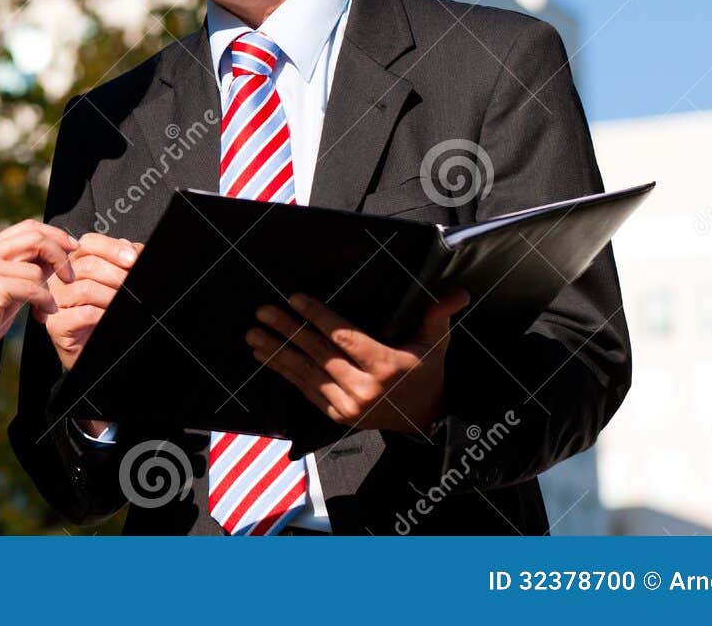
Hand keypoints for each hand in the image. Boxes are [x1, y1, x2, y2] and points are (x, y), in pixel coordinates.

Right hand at [0, 221, 76, 360]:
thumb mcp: (8, 283)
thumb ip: (27, 266)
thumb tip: (58, 254)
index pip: (29, 227)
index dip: (56, 234)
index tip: (74, 249)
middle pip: (35, 238)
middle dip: (60, 256)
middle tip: (70, 276)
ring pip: (35, 269)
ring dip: (51, 291)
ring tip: (49, 307)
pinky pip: (31, 288)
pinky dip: (45, 301)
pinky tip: (44, 313)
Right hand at [45, 234, 139, 372]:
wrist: (93, 346)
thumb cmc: (103, 313)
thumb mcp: (115, 282)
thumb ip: (122, 262)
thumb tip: (131, 248)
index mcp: (71, 263)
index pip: (88, 243)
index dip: (112, 248)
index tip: (133, 259)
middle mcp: (58, 278)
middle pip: (87, 264)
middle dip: (117, 275)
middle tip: (130, 285)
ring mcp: (54, 302)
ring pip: (86, 289)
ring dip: (112, 296)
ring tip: (121, 303)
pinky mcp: (56, 325)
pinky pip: (85, 314)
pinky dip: (103, 315)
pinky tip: (108, 317)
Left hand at [245, 288, 469, 435]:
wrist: (424, 420)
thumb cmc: (425, 372)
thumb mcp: (436, 343)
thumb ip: (438, 314)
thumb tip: (458, 292)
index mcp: (386, 366)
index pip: (344, 337)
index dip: (317, 316)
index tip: (295, 298)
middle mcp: (364, 388)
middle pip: (318, 353)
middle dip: (287, 329)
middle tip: (263, 311)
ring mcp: (348, 405)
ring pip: (306, 373)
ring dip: (276, 352)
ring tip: (253, 334)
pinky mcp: (336, 416)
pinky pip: (305, 389)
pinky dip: (283, 372)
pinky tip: (264, 356)